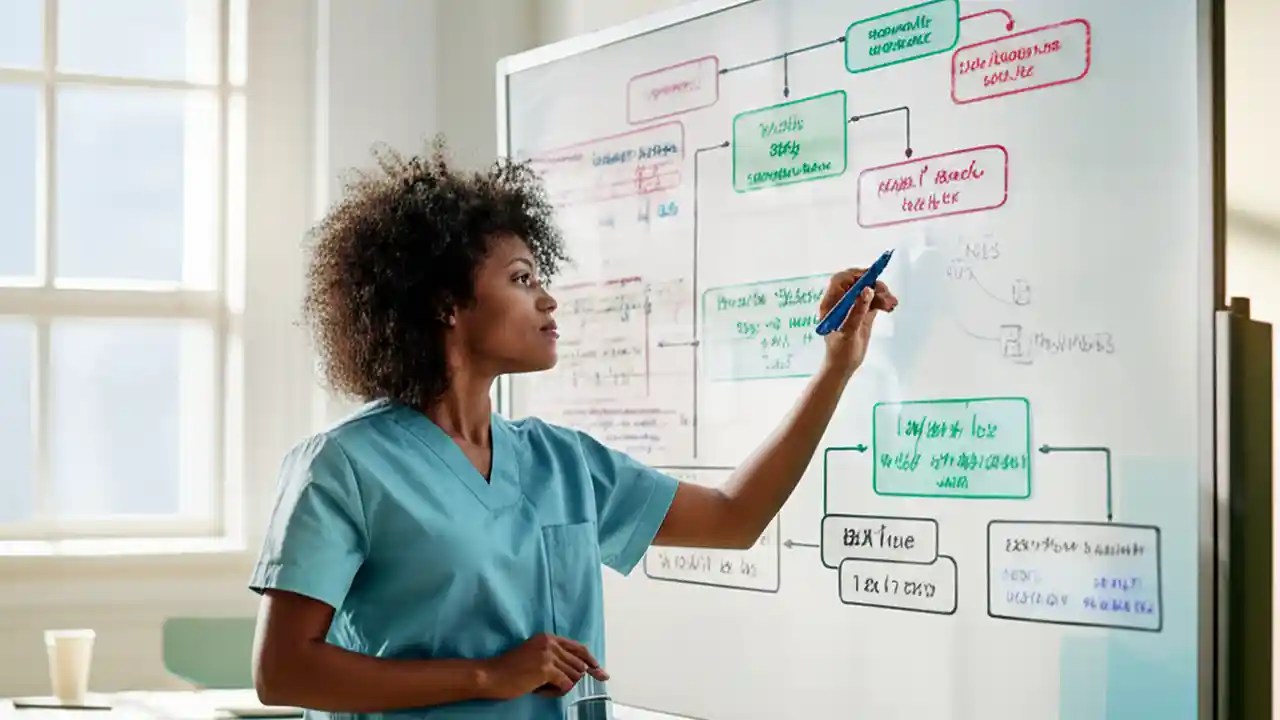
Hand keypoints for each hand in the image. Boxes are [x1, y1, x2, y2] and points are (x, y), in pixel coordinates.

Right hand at [480, 633, 608, 700]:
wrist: (491, 675)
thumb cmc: (509, 669)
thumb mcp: (533, 656)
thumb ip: (552, 657)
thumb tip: (575, 670)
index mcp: (548, 638)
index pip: (578, 648)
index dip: (590, 660)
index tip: (599, 670)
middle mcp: (550, 643)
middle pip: (578, 664)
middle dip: (576, 678)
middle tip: (570, 684)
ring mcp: (549, 655)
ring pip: (574, 675)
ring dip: (561, 686)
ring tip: (543, 688)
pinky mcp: (546, 669)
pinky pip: (566, 685)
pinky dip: (556, 692)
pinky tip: (541, 691)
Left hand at [817, 267, 897, 375]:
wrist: (844, 367)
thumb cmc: (840, 351)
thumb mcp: (848, 331)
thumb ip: (858, 310)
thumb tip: (867, 290)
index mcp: (831, 304)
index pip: (840, 280)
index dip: (855, 275)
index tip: (871, 277)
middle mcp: (841, 302)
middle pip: (857, 283)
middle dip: (873, 285)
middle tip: (886, 292)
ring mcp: (853, 307)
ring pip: (868, 292)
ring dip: (881, 294)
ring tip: (892, 304)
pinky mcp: (863, 314)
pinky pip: (874, 301)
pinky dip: (883, 302)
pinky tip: (890, 307)